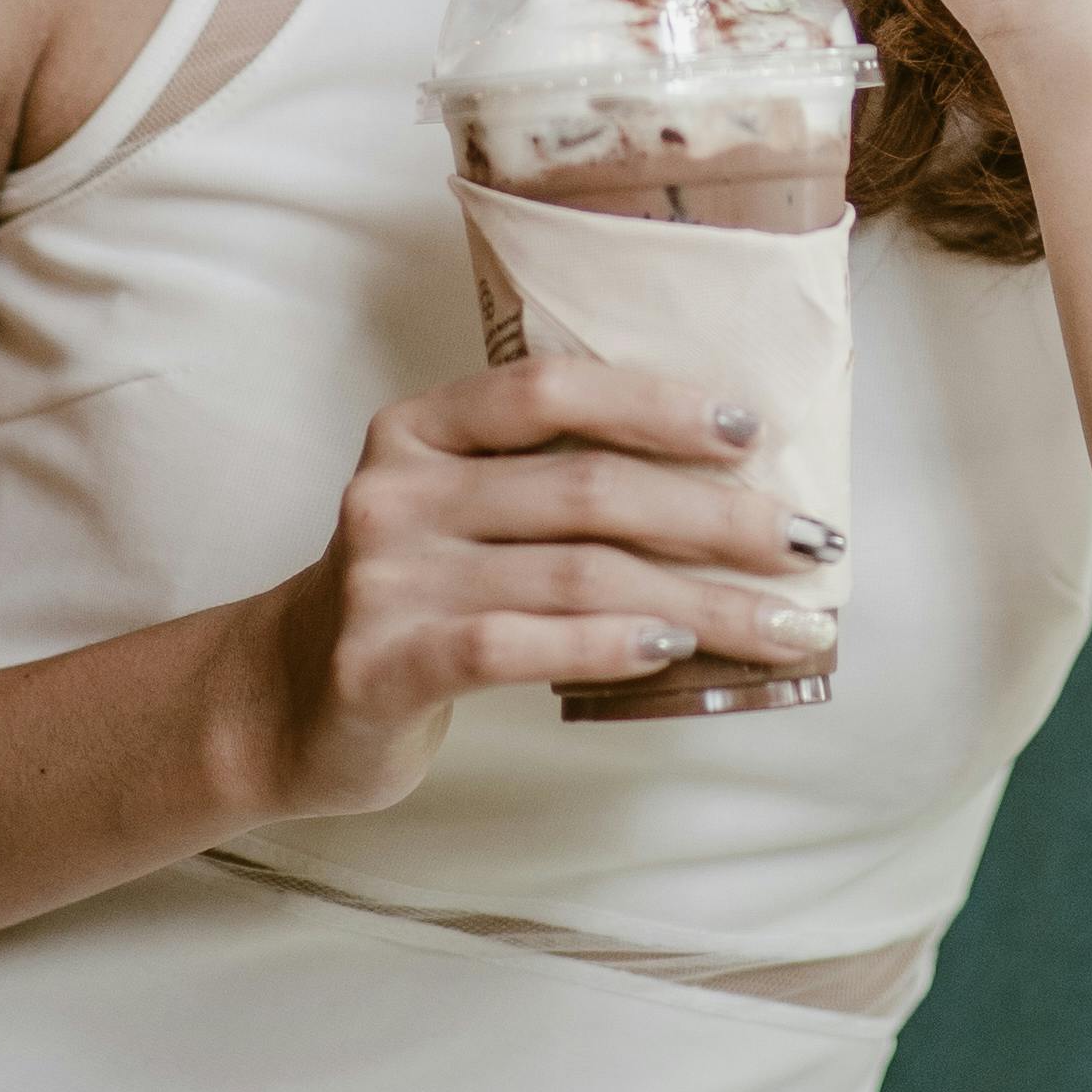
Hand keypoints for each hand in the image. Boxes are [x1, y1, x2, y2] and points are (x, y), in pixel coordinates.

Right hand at [254, 357, 841, 818]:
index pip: (549, 388)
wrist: (282, 703)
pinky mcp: (382, 663)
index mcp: (421, 426)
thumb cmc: (415, 598)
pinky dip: (604, 645)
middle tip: (809, 542)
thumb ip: (547, 483)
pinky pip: (513, 646)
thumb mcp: (460, 512)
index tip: (752, 430)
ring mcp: (384, 576)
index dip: (654, 401)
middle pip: (584, 487)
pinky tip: (671, 651)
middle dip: (714, 516)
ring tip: (786, 625)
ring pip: (573, 573)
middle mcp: (397, 487)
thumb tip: (728, 482)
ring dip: (699, 601)